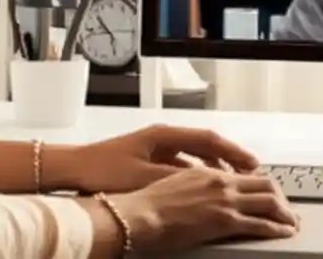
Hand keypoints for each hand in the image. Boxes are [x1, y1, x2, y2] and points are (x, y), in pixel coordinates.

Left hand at [56, 123, 260, 194]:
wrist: (71, 168)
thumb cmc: (102, 171)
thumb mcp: (143, 177)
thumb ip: (175, 178)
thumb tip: (205, 183)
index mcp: (164, 135)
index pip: (208, 139)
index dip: (233, 152)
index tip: (252, 163)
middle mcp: (162, 136)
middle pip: (205, 144)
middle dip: (229, 157)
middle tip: (251, 171)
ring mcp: (155, 146)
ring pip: (194, 154)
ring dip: (215, 165)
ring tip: (233, 180)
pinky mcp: (147, 158)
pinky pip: (182, 163)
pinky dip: (197, 172)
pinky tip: (203, 186)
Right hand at [108, 166, 298, 252]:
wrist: (138, 216)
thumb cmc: (146, 205)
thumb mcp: (173, 186)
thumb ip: (193, 186)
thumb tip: (199, 193)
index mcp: (208, 173)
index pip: (245, 175)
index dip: (261, 185)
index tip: (268, 193)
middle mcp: (222, 183)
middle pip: (265, 184)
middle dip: (280, 197)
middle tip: (286, 209)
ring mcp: (225, 201)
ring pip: (269, 201)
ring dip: (284, 213)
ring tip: (291, 223)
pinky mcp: (225, 221)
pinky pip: (261, 224)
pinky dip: (276, 228)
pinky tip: (282, 232)